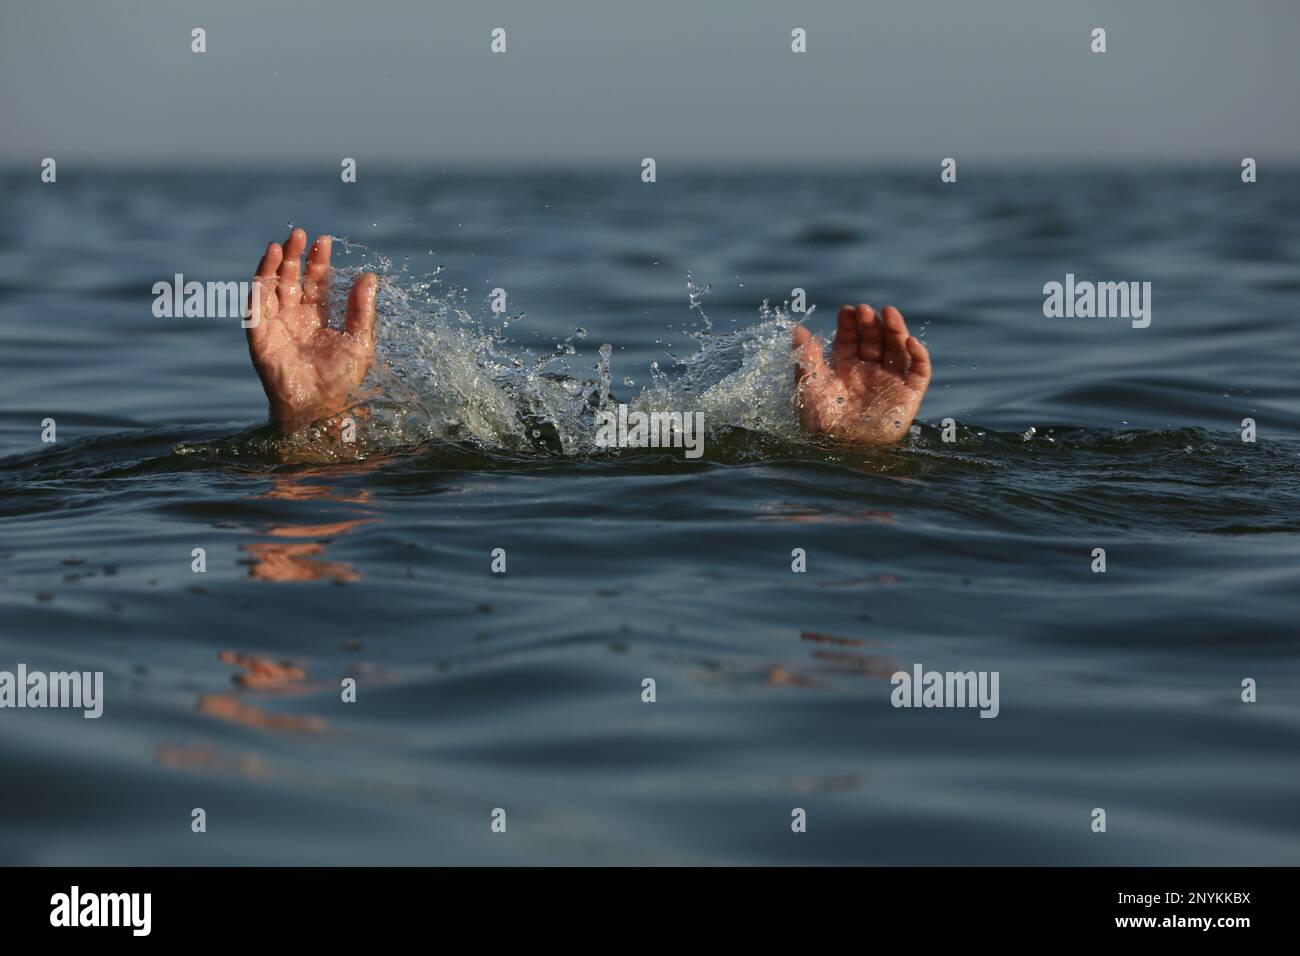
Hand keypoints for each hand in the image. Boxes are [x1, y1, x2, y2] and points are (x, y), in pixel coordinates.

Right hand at [246, 228, 377, 427]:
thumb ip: (362, 309)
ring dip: (273, 265)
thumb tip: (369, 276)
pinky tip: (265, 272)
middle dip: (294, 255)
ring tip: (281, 244)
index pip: (315, 280)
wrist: (321, 407)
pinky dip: (258, 289)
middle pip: (291, 277)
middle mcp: (294, 316)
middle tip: (300, 233)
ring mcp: (275, 325)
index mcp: (317, 316)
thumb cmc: (342, 378)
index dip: (318, 261)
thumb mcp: (359, 340)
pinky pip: (254, 309)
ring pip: (270, 287)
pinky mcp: (259, 337)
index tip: (324, 240)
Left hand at [793, 304, 930, 443]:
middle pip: (875, 338)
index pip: (851, 338)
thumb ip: (805, 357)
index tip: (847, 310)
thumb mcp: (808, 386)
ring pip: (898, 348)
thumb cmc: (820, 423)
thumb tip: (796, 328)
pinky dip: (919, 354)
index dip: (850, 324)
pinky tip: (910, 342)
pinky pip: (920, 371)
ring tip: (889, 312)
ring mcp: (890, 381)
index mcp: (845, 368)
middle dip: (870, 323)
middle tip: (864, 310)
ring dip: (896, 329)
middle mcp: (868, 371)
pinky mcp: (910, 394)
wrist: (841, 450)